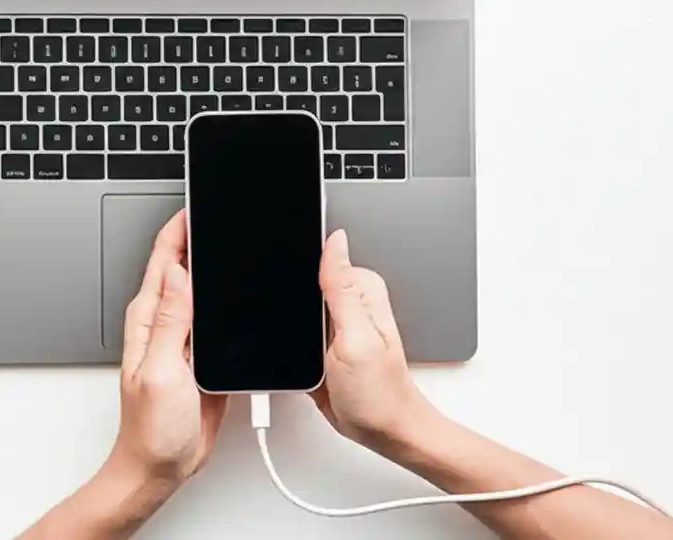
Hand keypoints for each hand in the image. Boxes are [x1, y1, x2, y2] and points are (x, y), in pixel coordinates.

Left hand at [108, 209, 226, 485]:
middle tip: (222, 214)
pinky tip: (241, 297)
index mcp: (148, 320)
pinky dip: (228, 305)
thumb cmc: (150, 430)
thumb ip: (171, 320)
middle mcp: (164, 324)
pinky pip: (217, 321)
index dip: (179, 229)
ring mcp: (183, 339)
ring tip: (235, 243)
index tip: (197, 206)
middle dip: (200, 238)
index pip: (163, 260)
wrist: (160, 468)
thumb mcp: (161, 370)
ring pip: (203, 291)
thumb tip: (177, 272)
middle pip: (185, 268)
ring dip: (216, 270)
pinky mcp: (202, 356)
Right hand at [311, 230, 437, 452]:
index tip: (301, 303)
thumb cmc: (380, 393)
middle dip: (291, 302)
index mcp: (362, 291)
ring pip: (296, 309)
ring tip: (308, 352)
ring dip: (289, 326)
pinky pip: (296, 334)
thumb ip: (341, 288)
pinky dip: (290, 344)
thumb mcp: (357, 336)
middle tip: (309, 338)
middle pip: (305, 283)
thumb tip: (336, 240)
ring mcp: (335, 326)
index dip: (301, 268)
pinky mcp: (322, 346)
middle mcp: (349, 305)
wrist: (383, 432)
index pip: (325, 258)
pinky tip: (300, 360)